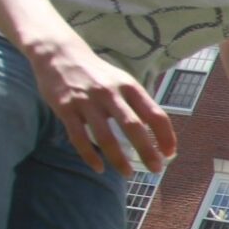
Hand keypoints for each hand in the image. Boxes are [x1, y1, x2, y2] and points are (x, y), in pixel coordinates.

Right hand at [25, 34, 176, 175]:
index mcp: (129, 86)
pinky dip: (89, 156)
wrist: (58, 54)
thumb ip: (138, 104)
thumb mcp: (122, 81)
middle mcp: (110, 93)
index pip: (155, 114)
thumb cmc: (97, 73)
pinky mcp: (65, 108)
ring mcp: (86, 101)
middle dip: (147, 151)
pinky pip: (79, 138)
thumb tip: (159, 134)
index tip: (170, 154)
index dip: (166, 136)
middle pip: (133, 127)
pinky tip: (99, 168)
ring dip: (119, 160)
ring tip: (128, 174)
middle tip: (156, 169)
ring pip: (106, 137)